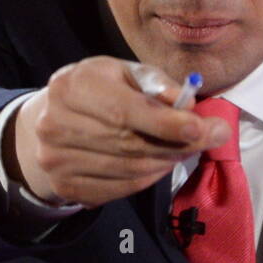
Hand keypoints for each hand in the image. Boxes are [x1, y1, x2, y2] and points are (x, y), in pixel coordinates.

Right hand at [5, 56, 227, 207]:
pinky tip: (160, 163)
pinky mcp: (64, 186)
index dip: (166, 123)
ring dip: (168, 161)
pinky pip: (121, 189)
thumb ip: (156, 83)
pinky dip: (149, 178)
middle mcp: (55, 124)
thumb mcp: (125, 73)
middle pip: (131, 144)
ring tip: (185, 147)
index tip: (202, 128)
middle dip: (179, 143)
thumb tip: (187, 101)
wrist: (51, 121)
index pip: (125, 111)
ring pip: (130, 170)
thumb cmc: (100, 90)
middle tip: (211, 137)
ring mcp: (55, 159)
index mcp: (72, 86)